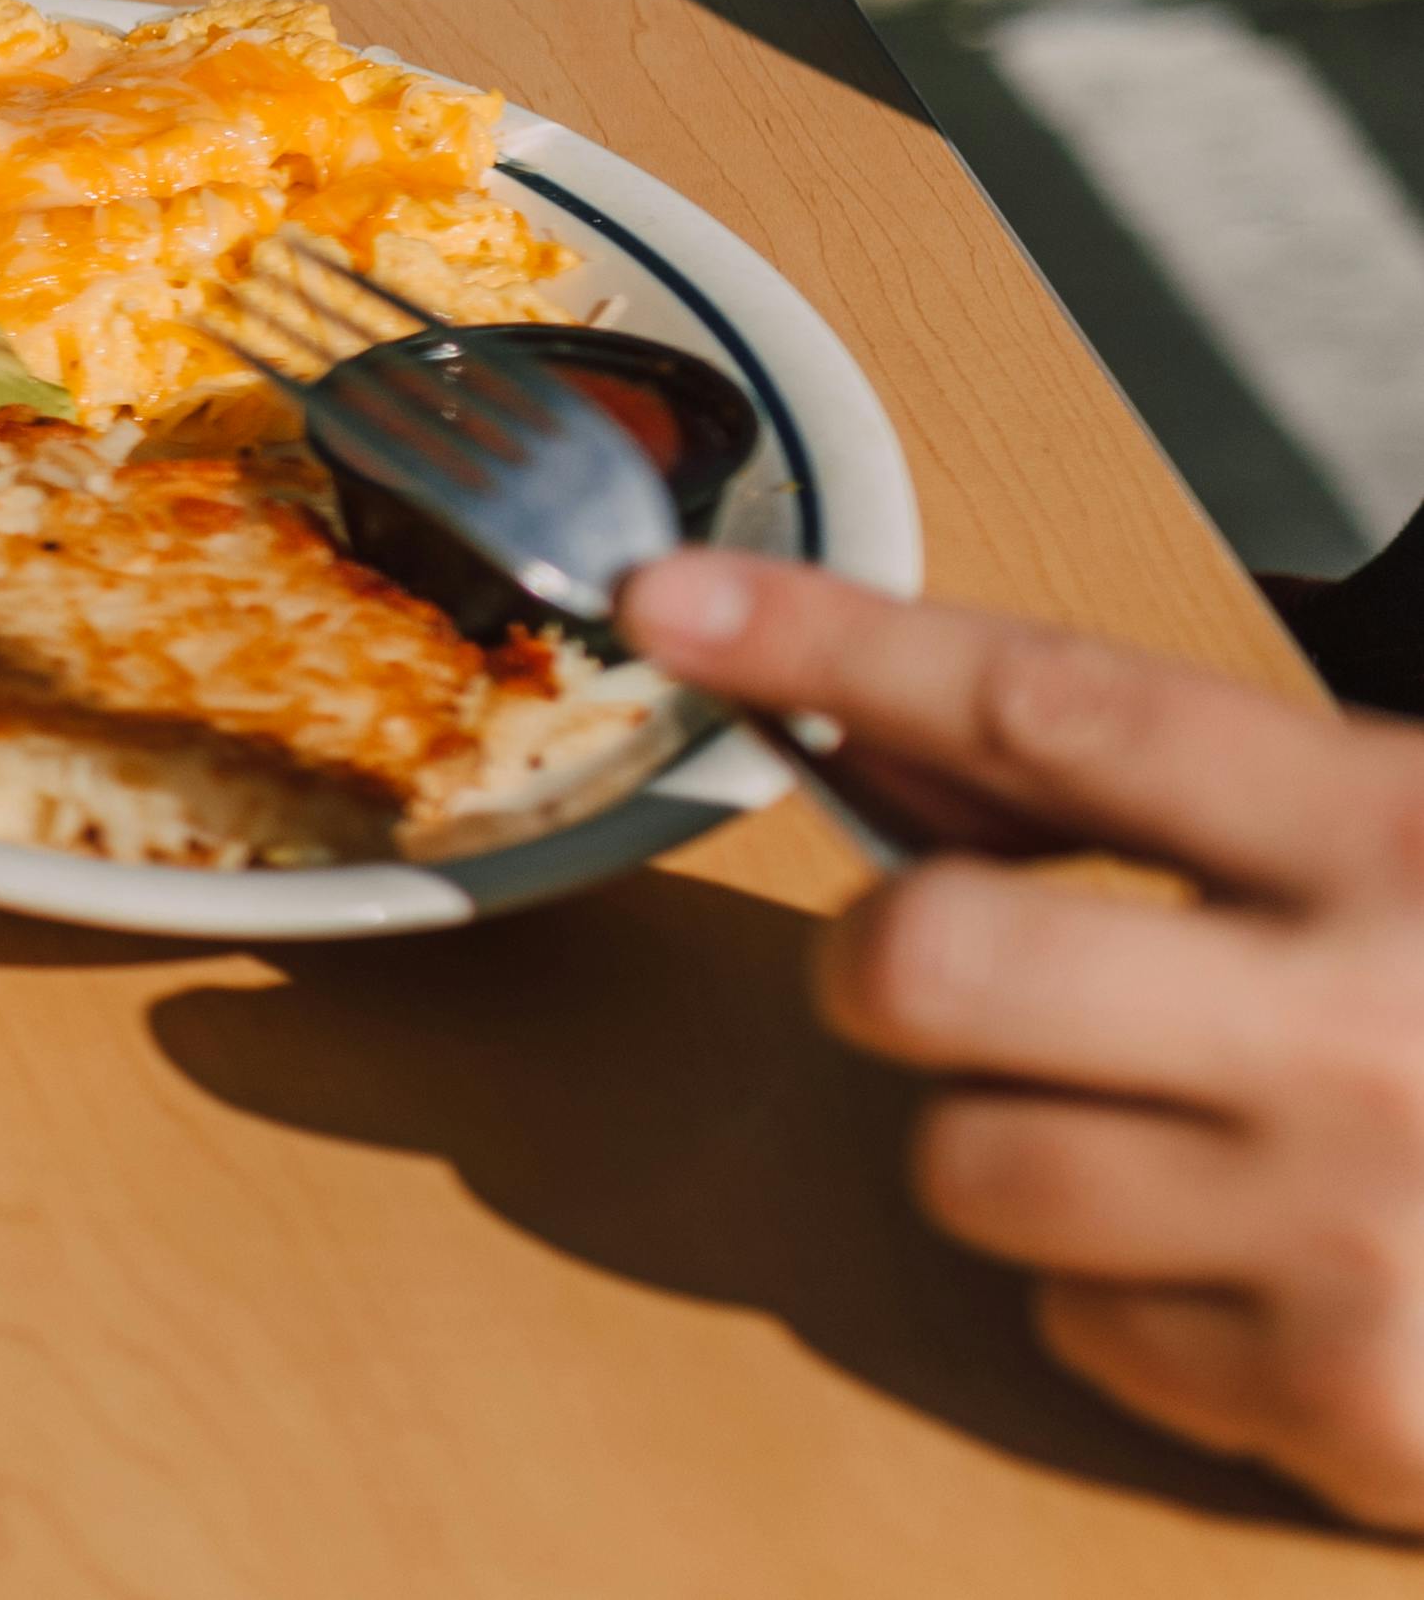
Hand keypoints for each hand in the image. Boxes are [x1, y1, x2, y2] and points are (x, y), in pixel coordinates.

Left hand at [624, 549, 1423, 1526]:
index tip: (668, 608)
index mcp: (1401, 834)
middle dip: (890, 963)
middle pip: (935, 957)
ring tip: (1177, 1136)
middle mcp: (1373, 1021)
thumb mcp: (1415, 840)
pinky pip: (1080, 1335)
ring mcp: (1361, 1227)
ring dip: (1018, 1145)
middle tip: (946, 974)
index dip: (833, 644)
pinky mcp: (1358, 1408)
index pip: (1049, 709)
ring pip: (970, 1166)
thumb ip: (1177, 796)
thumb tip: (882, 737)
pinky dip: (1133, 1307)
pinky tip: (1269, 1267)